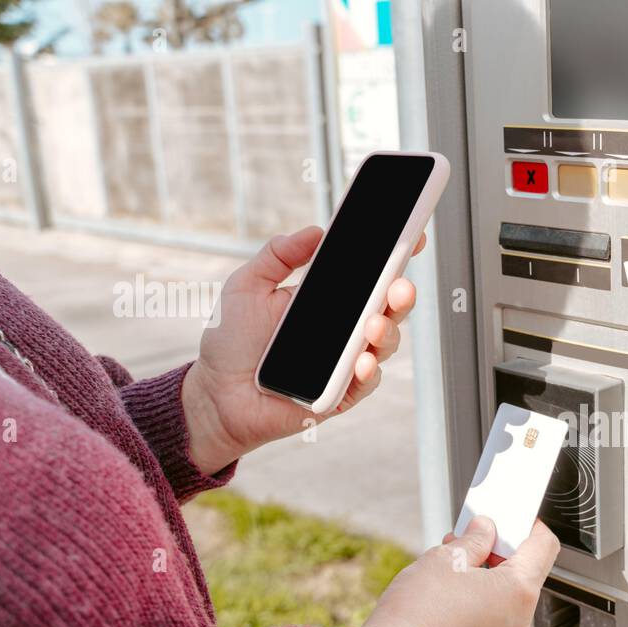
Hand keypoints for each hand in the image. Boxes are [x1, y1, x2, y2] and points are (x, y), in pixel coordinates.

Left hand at [181, 225, 425, 473]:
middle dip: (401, 295)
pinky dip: (368, 372)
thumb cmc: (230, 343)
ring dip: (388, 333)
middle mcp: (343, 330)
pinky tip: (361, 363)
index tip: (410, 239)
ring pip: (386, 344)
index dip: (393, 259)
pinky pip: (366, 383)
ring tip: (374, 327)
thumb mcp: (247, 286)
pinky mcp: (340, 394)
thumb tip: (315, 232)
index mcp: (327, 300)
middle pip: (388, 308)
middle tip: (400, 286)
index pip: (368, 276)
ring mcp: (345, 362)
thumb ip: (278, 255)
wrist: (216, 394)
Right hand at [363, 517, 561, 626]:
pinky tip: (452, 594)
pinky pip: (495, 619)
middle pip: (525, 573)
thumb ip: (475, 538)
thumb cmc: (419, 611)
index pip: (544, 546)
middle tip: (471, 541)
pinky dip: (481, 602)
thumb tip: (485, 529)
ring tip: (453, 568)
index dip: (530, 526)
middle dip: (500, 552)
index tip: (512, 520)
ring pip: (508, 598)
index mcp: (518, 591)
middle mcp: (519, 619)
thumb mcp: (448, 557)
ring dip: (489, 577)